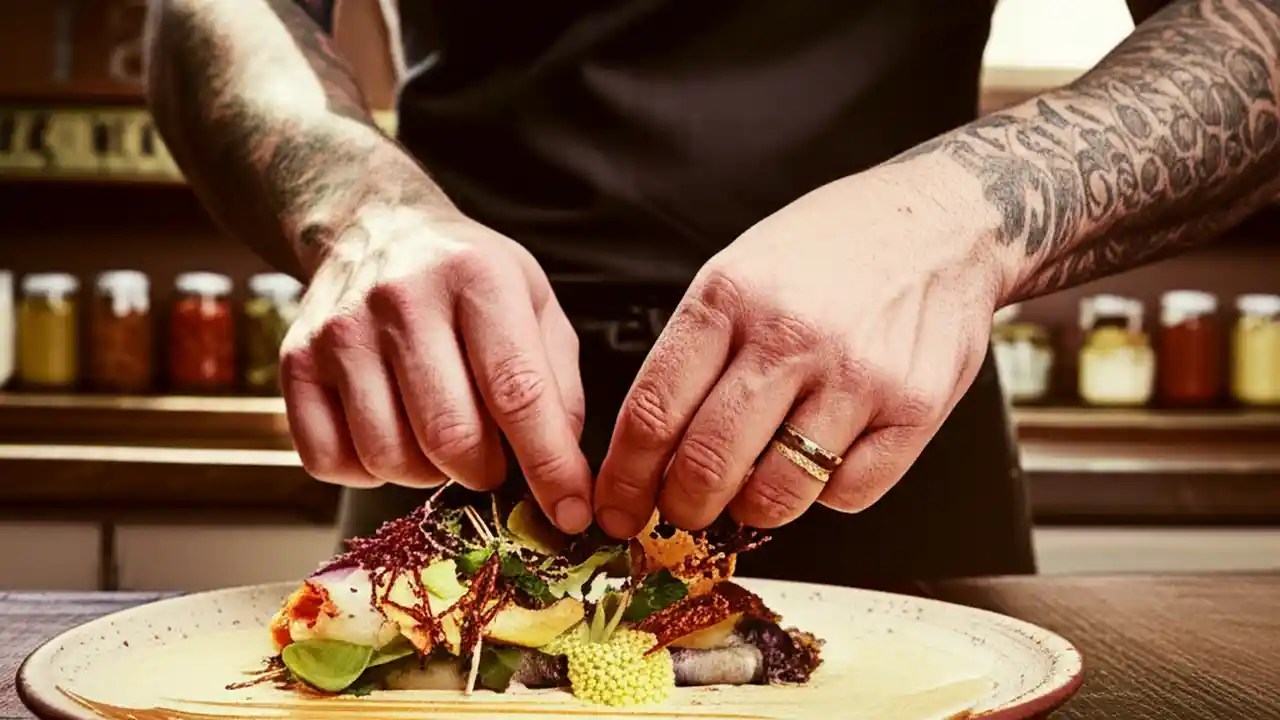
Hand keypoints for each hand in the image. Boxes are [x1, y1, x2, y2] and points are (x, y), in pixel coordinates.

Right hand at [280, 208, 592, 531]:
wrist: (376, 228)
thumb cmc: (467, 280)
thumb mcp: (535, 304)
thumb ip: (559, 385)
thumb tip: (559, 469)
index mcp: (477, 278)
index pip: (517, 392)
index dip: (548, 465)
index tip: (569, 512)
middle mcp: (401, 299)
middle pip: (450, 436)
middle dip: (485, 473)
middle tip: (493, 462)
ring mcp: (340, 331)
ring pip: (389, 457)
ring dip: (428, 474)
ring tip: (441, 438)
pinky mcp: (295, 361)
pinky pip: (331, 461)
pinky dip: (368, 472)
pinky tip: (391, 434)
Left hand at [593, 168, 1003, 535]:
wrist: (943, 224)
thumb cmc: (831, 252)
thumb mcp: (742, 270)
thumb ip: (697, 351)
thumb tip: (651, 447)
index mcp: (730, 297)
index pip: (653, 412)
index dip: (625, 478)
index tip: (615, 507)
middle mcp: (791, 336)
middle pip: (707, 463)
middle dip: (679, 509)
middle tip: (678, 515)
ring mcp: (857, 374)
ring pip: (778, 492)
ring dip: (751, 510)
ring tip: (751, 492)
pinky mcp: (916, 408)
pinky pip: (849, 493)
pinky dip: (826, 493)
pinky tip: (824, 459)